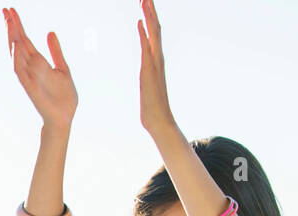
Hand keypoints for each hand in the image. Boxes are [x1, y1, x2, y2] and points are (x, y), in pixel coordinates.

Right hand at [3, 7, 77, 132]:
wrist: (65, 117)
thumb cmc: (63, 97)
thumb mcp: (63, 68)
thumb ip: (56, 51)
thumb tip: (50, 32)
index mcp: (38, 62)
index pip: (25, 39)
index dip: (18, 25)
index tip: (11, 10)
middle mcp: (30, 68)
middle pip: (18, 43)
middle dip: (12, 27)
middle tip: (5, 10)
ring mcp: (29, 77)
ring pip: (17, 55)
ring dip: (13, 39)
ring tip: (10, 22)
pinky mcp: (30, 88)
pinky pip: (21, 71)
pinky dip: (17, 59)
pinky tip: (16, 46)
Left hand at [137, 0, 175, 136]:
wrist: (158, 121)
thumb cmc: (152, 106)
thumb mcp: (147, 84)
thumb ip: (147, 72)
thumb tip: (146, 68)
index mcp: (155, 59)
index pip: (153, 32)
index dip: (149, 16)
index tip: (145, 1)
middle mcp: (157, 58)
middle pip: (155, 28)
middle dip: (150, 10)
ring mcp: (154, 64)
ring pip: (153, 34)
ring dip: (148, 16)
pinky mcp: (148, 71)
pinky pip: (146, 49)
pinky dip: (143, 35)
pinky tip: (139, 23)